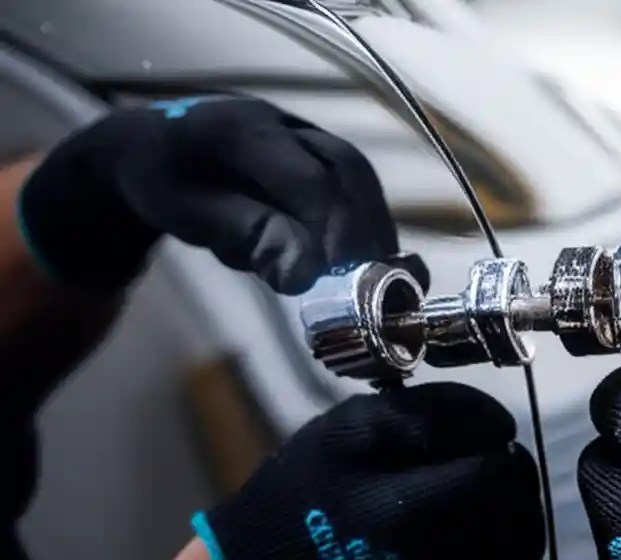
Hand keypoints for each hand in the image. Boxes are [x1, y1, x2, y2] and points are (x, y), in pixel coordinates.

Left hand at [19, 96, 395, 293]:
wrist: (151, 148)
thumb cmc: (164, 182)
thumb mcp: (186, 213)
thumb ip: (246, 236)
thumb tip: (306, 274)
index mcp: (243, 130)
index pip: (310, 180)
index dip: (334, 229)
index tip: (341, 278)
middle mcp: (283, 123)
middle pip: (347, 169)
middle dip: (362, 228)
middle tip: (371, 281)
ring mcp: (303, 134)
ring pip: (357, 176)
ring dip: (371, 227)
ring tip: (376, 274)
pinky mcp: (315, 152)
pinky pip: (351, 184)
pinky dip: (362, 223)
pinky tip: (361, 258)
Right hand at [192, 383, 544, 559]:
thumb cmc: (298, 499)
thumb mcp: (347, 429)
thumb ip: (431, 412)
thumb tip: (501, 424)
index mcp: (397, 509)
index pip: (496, 471)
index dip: (500, 447)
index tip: (487, 441)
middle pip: (516, 512)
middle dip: (510, 482)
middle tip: (484, 471)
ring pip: (524, 553)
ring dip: (516, 521)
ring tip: (480, 507)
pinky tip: (485, 549)